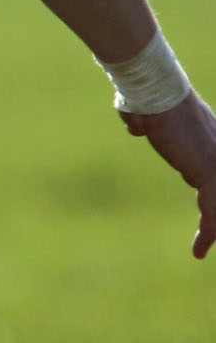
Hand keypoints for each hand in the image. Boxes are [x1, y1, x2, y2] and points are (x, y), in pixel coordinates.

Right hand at [122, 93, 215, 258]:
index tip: (206, 212)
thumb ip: (141, 121)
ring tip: (203, 248)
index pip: (213, 175)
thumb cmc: (144, 97)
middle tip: (211, 236)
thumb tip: (134, 124)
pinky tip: (200, 250)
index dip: (212, 197)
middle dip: (215, 217)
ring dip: (213, 229)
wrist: (154, 92)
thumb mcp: (142, 113)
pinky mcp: (211, 173)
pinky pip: (214, 211)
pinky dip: (209, 232)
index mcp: (206, 139)